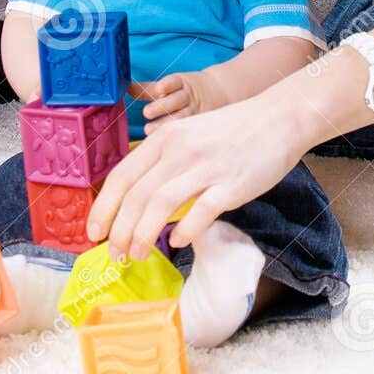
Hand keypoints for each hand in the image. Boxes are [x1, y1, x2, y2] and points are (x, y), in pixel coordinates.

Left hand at [86, 92, 299, 259]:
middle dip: (119, 230)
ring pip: (161, 205)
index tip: (94, 232)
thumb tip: (137, 197)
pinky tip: (176, 242)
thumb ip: (163, 161)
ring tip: (136, 254)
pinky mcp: (232, 186)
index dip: (103, 207)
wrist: (279, 119)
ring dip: (143, 235)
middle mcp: (181, 150)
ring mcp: (207, 168)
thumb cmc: (231, 132)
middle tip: (114, 252)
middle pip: (137, 195)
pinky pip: (201, 212)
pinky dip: (184, 231)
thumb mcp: (188, 135)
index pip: (122, 176)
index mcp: (165, 138)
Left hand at [129, 70, 215, 130]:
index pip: (173, 82)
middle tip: (147, 112)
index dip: (167, 85)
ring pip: (181, 116)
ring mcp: (194, 111)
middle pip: (176, 100)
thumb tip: (125, 87)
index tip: (160, 89)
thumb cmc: (184, 90)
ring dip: (165, 122)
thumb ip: (147, 89)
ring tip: (148, 130)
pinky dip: (179, 131)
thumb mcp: (169, 84)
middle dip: (162, 106)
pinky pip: (189, 127)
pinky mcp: (199, 122)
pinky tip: (168, 138)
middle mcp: (187, 96)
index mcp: (180, 83)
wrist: (217, 91)